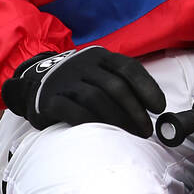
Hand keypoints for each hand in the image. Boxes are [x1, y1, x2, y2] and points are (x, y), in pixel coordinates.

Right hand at [1, 47, 165, 135]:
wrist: (33, 83)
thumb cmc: (78, 82)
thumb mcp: (98, 73)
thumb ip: (121, 82)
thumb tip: (153, 107)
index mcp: (100, 57)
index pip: (128, 68)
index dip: (147, 87)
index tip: (159, 108)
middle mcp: (83, 65)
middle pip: (116, 87)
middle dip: (135, 111)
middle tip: (146, 130)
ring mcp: (66, 81)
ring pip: (97, 99)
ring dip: (118, 120)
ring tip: (131, 136)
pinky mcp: (51, 99)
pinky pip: (74, 111)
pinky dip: (92, 123)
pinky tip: (103, 134)